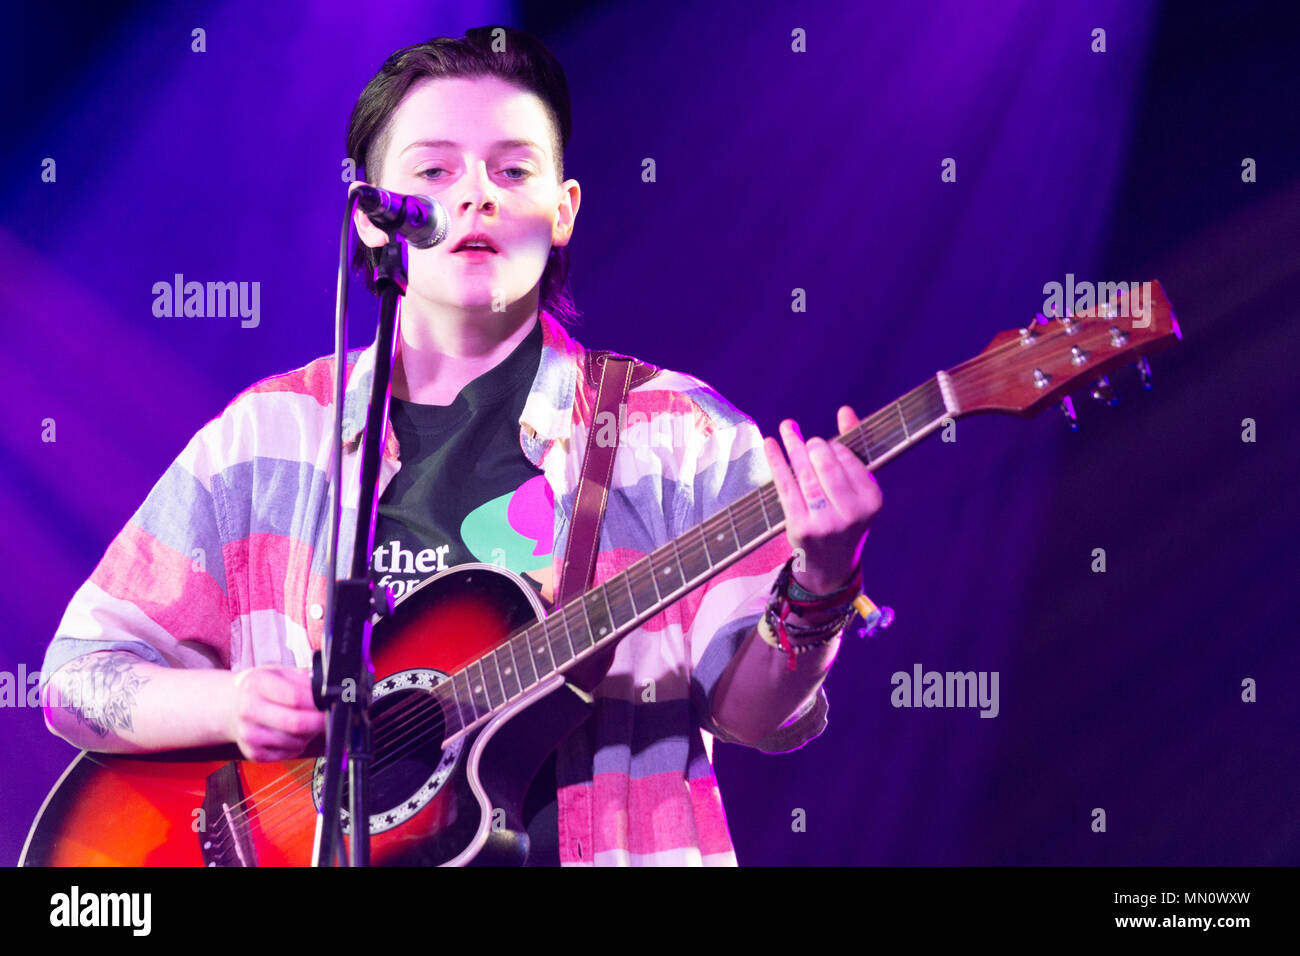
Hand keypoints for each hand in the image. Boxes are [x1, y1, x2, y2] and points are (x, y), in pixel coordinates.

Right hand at [226, 666, 326, 761]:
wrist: (232, 707)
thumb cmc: (260, 689)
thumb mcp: (279, 673)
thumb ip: (304, 679)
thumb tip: (328, 689)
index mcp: (257, 683)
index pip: (295, 697)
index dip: (318, 703)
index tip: (329, 703)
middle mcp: (248, 709)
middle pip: (296, 723)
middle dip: (319, 722)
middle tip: (327, 717)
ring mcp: (249, 734)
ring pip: (295, 741)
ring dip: (309, 734)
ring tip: (307, 723)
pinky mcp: (254, 753)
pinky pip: (289, 753)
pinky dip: (298, 744)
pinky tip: (293, 734)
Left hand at [763, 405, 882, 593]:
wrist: (831, 564)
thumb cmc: (845, 517)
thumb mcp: (857, 489)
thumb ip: (852, 449)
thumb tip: (845, 410)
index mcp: (871, 501)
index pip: (849, 461)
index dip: (835, 448)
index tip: (826, 445)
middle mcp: (851, 514)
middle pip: (826, 465)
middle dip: (813, 445)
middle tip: (807, 440)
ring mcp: (824, 522)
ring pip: (804, 474)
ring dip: (793, 446)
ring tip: (787, 428)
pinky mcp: (799, 527)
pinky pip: (785, 486)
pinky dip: (776, 461)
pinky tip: (770, 444)